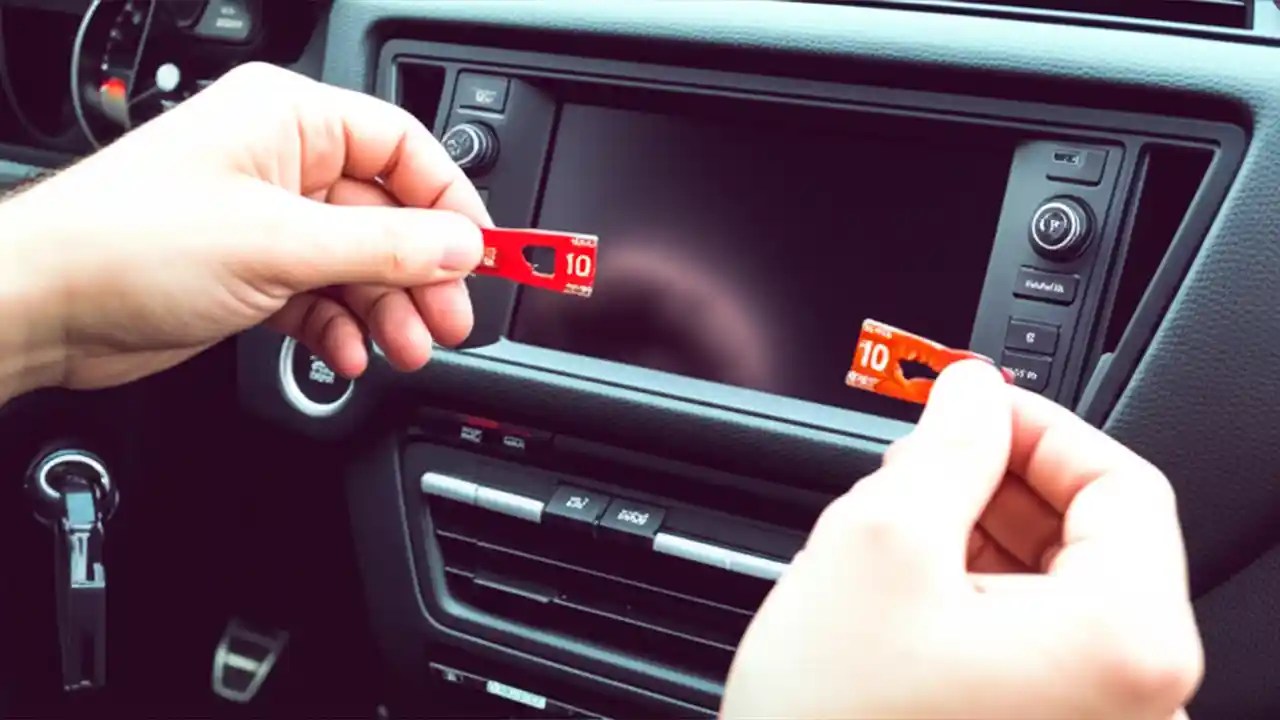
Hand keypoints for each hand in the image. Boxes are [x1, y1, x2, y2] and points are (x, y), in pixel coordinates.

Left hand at [0, 62, 488, 399]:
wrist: (43, 305)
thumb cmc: (129, 242)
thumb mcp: (282, 243)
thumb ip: (385, 247)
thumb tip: (460, 245)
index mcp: (291, 121)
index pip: (404, 147)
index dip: (451, 202)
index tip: (486, 252)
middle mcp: (282, 164)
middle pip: (386, 215)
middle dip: (422, 272)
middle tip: (450, 318)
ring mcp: (266, 220)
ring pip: (356, 263)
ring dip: (385, 310)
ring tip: (405, 347)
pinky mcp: (250, 271)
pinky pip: (319, 296)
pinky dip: (339, 328)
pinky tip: (349, 354)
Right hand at [722, 361, 1201, 719]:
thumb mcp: (879, 543)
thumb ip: (944, 444)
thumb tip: (973, 392)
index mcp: (1126, 645)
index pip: (1123, 485)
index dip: (1038, 428)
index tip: (973, 408)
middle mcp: (1136, 704)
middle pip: (1094, 543)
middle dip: (1001, 485)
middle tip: (921, 463)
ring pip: (1058, 598)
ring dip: (983, 541)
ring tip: (897, 532)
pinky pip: (1035, 652)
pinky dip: (980, 604)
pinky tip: (908, 597)